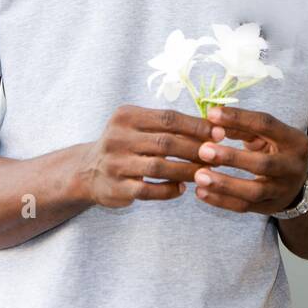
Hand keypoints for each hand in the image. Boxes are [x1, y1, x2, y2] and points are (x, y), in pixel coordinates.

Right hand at [78, 105, 213, 208]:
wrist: (87, 171)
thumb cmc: (125, 144)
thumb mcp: (137, 126)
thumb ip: (168, 125)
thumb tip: (212, 127)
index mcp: (126, 116)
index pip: (167, 118)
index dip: (196, 126)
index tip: (219, 133)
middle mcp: (117, 138)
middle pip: (166, 143)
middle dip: (196, 150)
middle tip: (218, 156)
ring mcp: (115, 164)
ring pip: (159, 168)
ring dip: (186, 171)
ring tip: (205, 173)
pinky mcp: (116, 188)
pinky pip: (149, 191)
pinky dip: (169, 190)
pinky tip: (182, 189)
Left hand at [193, 106, 307, 214]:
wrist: (298, 182)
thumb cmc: (275, 149)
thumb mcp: (265, 135)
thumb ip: (241, 127)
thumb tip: (212, 120)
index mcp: (294, 141)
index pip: (266, 125)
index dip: (238, 118)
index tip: (212, 115)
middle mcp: (293, 167)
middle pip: (262, 164)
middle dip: (231, 158)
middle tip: (203, 151)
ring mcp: (283, 190)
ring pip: (254, 191)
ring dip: (224, 184)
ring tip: (199, 176)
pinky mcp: (271, 207)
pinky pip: (244, 207)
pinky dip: (221, 201)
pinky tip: (201, 192)